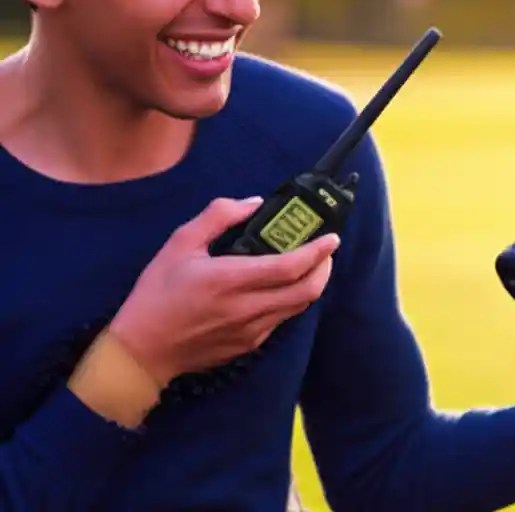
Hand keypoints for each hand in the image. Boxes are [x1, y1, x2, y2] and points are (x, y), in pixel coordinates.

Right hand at [107, 197, 339, 385]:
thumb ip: (218, 217)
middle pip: (307, 291)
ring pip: (298, 307)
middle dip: (325, 268)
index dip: (317, 252)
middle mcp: (247, 308)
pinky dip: (291, 301)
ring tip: (309, 266)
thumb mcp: (179, 244)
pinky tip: (282, 289)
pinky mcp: (249, 346)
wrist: (141, 352)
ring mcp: (251, 331)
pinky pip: (281, 320)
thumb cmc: (156, 294)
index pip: (290, 267)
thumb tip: (253, 203)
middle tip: (325, 252)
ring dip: (311, 285)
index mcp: (230, 280)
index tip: (332, 238)